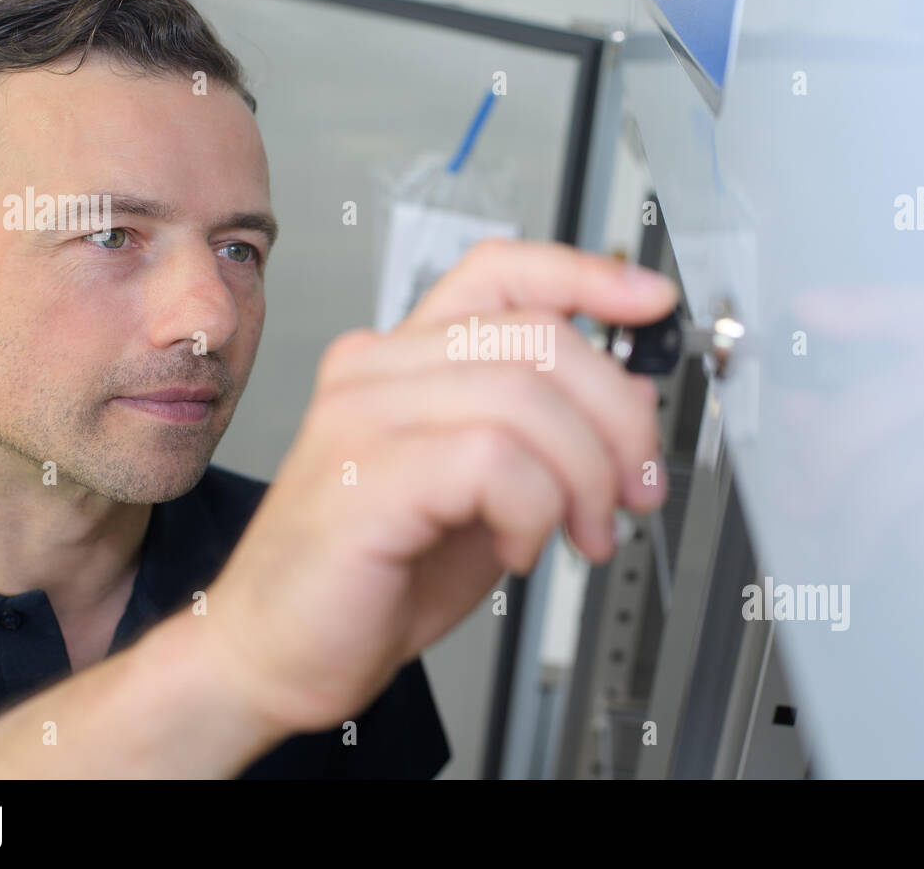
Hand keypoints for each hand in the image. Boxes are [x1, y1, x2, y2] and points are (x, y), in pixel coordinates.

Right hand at [204, 239, 678, 734]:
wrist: (273, 653)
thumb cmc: (371, 575)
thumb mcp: (482, 492)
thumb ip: (543, 436)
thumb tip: (632, 398)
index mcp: (406, 360)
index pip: (502, 271)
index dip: (587, 274)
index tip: (650, 302)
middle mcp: (377, 370)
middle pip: (538, 335)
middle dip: (617, 417)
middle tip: (634, 488)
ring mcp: (361, 417)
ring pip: (525, 396)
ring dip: (584, 476)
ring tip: (580, 533)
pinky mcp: (362, 477)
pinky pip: (492, 460)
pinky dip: (534, 511)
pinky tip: (519, 548)